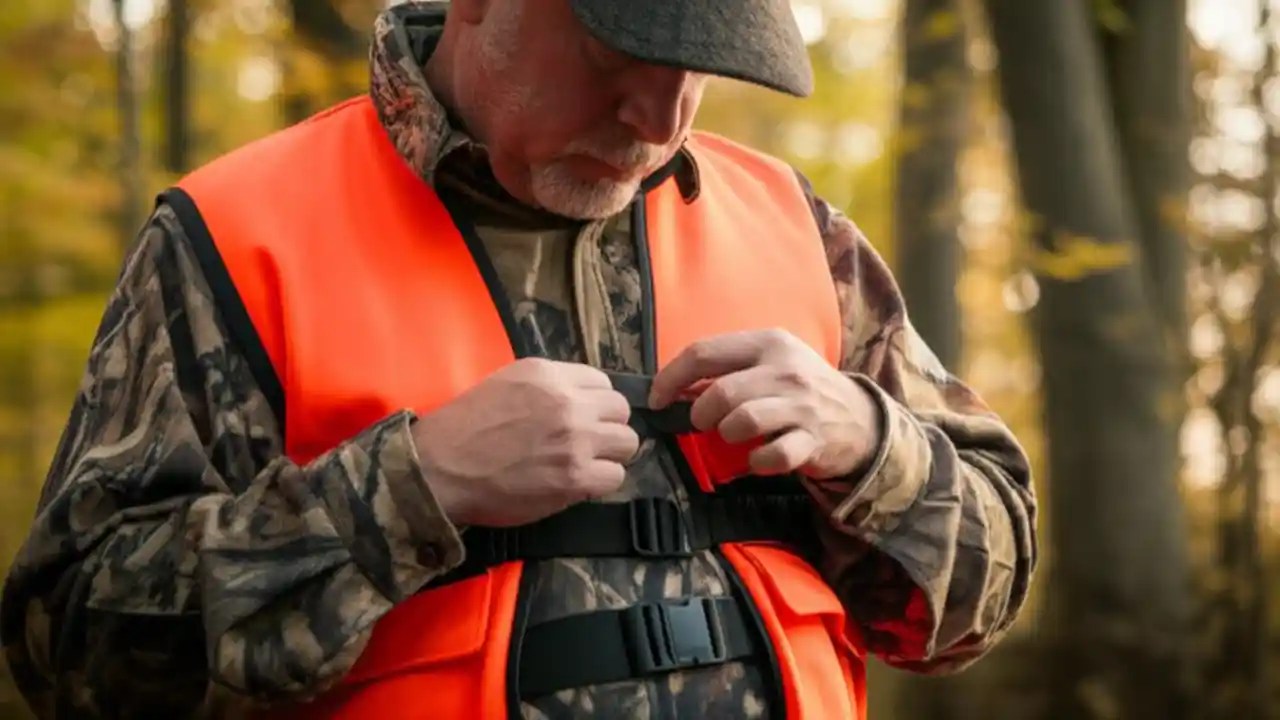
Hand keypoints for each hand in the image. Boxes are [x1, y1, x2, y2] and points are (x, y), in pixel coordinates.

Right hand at [412, 358, 639, 526]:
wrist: (439, 468)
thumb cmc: (465, 427)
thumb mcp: (506, 383)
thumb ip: (547, 387)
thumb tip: (578, 398)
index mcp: (549, 375)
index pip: (603, 384)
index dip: (596, 405)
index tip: (583, 419)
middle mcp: (568, 402)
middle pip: (621, 411)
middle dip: (608, 428)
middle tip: (587, 444)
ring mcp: (576, 440)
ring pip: (627, 444)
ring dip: (609, 455)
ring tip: (585, 465)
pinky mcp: (575, 477)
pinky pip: (615, 477)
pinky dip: (600, 482)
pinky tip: (579, 484)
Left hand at [649, 329, 881, 478]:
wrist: (859, 418)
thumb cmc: (800, 388)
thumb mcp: (770, 363)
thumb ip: (728, 369)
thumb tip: (675, 388)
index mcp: (768, 343)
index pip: (704, 352)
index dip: (670, 378)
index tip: (656, 400)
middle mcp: (785, 370)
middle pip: (720, 392)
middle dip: (700, 414)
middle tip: (703, 423)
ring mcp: (802, 406)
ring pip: (742, 421)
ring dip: (727, 434)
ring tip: (732, 436)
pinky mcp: (812, 441)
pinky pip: (771, 456)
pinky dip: (756, 462)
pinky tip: (757, 459)